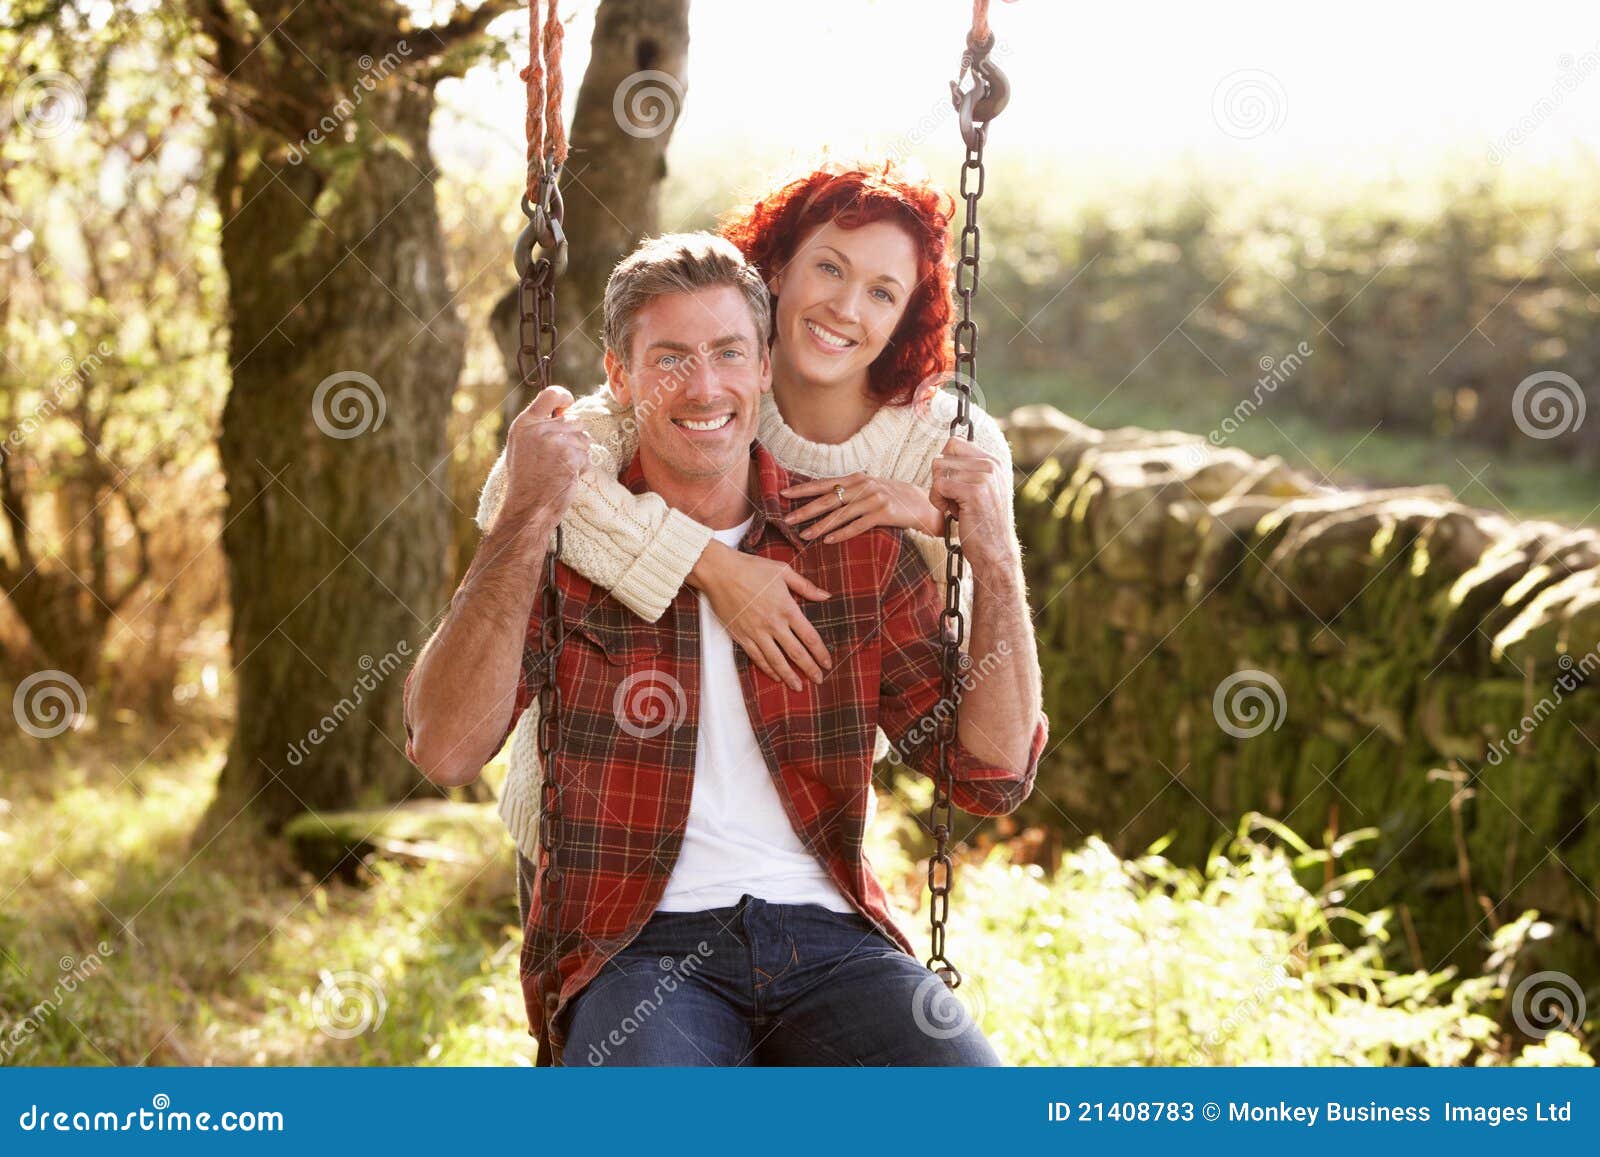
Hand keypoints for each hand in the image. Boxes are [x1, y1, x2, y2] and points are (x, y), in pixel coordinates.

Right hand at [498, 386, 592, 527]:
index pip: (550, 394)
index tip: (568, 403)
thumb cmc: (526, 480)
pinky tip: (566, 477)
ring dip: (579, 453)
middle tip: (561, 456)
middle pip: (574, 420)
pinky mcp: (569, 456)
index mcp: (524, 423)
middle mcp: (538, 429)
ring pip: (584, 438)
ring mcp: (554, 442)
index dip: (564, 396)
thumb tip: (563, 412)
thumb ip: (538, 427)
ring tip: (561, 468)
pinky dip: (582, 467)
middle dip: (575, 437)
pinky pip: (586, 456)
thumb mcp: (522, 446)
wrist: (528, 506)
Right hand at [689, 541, 832, 691]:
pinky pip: (757, 657)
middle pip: (796, 653)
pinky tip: (776, 676)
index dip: (820, 653)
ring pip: (777, 661)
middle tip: (819, 680)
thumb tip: (825, 595)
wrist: (720, 572)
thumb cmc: (751, 568)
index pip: (809, 637)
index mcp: (787, 608)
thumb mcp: (783, 571)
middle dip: (809, 669)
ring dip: (789, 676)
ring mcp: (756, 632)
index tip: (827, 663)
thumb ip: (805, 586)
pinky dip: (767, 669)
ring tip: (798, 687)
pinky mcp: (741, 636)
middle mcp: (773, 624)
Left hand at [780, 473, 942, 542]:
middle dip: (805, 509)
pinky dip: (842, 533)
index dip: (803, 489)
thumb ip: (849, 492)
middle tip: (787, 519)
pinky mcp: (883, 513)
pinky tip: (829, 540)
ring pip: (841, 514)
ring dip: (821, 525)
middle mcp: (863, 486)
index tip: (783, 494)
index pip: (824, 483)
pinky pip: (858, 525)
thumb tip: (822, 498)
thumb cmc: (891, 498)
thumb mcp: (869, 489)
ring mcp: (874, 499)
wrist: (921, 504)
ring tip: (804, 535)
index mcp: (856, 479)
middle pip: (828, 499)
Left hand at [930, 437, 1014, 572]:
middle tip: (954, 500)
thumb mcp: (981, 489)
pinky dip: (938, 501)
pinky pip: (938, 485)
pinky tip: (952, 513)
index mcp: (993, 461)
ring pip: (938, 470)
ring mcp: (984, 477)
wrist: (995, 551)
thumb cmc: (982, 523)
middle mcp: (991, 465)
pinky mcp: (974, 492)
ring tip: (954, 507)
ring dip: (938, 492)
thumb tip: (944, 450)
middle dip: (940, 480)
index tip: (954, 485)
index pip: (954, 443)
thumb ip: (968, 468)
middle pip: (942, 457)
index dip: (945, 465)